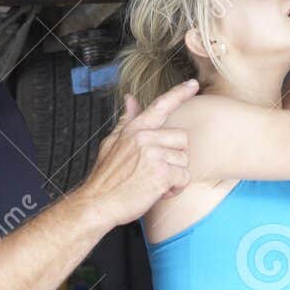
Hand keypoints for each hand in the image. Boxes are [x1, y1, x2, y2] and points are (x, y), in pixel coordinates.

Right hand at [83, 77, 195, 227]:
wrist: (97, 204)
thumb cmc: (105, 179)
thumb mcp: (111, 143)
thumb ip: (126, 121)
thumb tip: (130, 99)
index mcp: (134, 130)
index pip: (160, 106)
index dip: (179, 93)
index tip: (193, 84)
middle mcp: (145, 138)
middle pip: (182, 139)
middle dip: (175, 158)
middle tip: (158, 172)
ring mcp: (154, 154)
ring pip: (184, 161)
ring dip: (174, 176)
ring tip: (154, 184)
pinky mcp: (161, 173)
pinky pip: (184, 178)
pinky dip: (175, 189)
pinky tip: (158, 192)